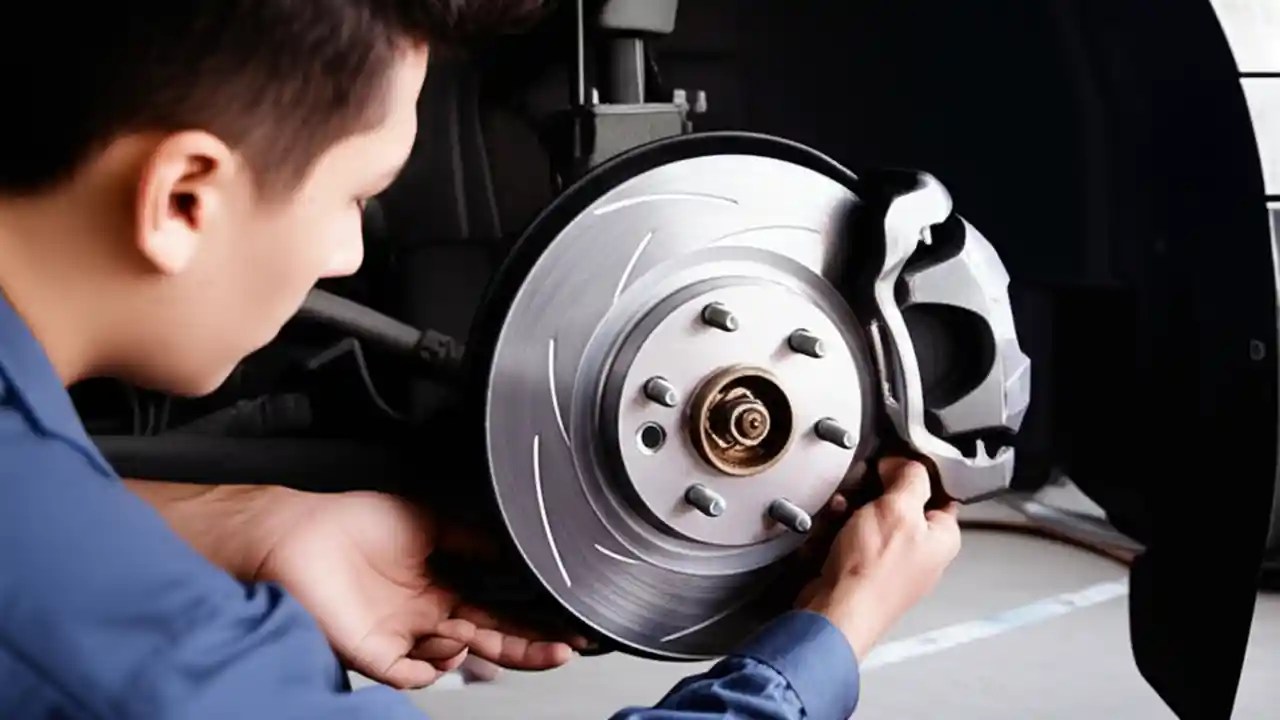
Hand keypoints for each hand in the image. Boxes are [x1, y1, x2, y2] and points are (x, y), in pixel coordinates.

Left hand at [125, 481, 581, 688]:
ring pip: (454, 660)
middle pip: (487, 641)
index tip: (565, 622)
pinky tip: (445, 654)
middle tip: (563, 649)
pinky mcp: (369, 650)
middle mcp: (424, 615)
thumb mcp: (428, 518)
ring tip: (478, 633)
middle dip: (528, 648)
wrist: (297, 528)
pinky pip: (406, 673)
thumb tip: (511, 547)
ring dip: (477, 652)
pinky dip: (429, 670)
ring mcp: (399, 635)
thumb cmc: (351, 517)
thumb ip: (470, 536)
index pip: (496, 610)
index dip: (531, 620)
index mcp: (440, 586)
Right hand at [796, 457, 960, 659]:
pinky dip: (840, 528)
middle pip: (901, 503)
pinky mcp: (864, 571)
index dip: (916, 472)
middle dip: (876, 491)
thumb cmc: (872, 572)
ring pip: (873, 518)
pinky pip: (853, 538)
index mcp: (943, 538)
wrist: (836, 612)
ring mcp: (892, 563)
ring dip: (853, 508)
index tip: (894, 462)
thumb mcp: (898, 508)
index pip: (940, 490)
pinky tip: (830, 529)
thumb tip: (903, 463)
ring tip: (842, 510)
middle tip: (863, 488)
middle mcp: (921, 552)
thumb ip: (909, 477)